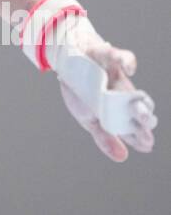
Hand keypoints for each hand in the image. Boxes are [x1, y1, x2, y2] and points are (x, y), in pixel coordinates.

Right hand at [59, 24, 156, 161]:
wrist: (66, 61)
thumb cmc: (79, 91)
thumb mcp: (88, 119)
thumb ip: (104, 138)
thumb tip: (122, 157)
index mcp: (116, 112)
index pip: (133, 127)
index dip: (141, 136)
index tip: (147, 144)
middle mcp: (122, 95)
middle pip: (137, 109)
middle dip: (143, 119)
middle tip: (145, 128)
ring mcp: (118, 77)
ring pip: (133, 88)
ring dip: (138, 99)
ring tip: (139, 108)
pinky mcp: (112, 57)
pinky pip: (123, 58)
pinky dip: (127, 62)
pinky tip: (130, 70)